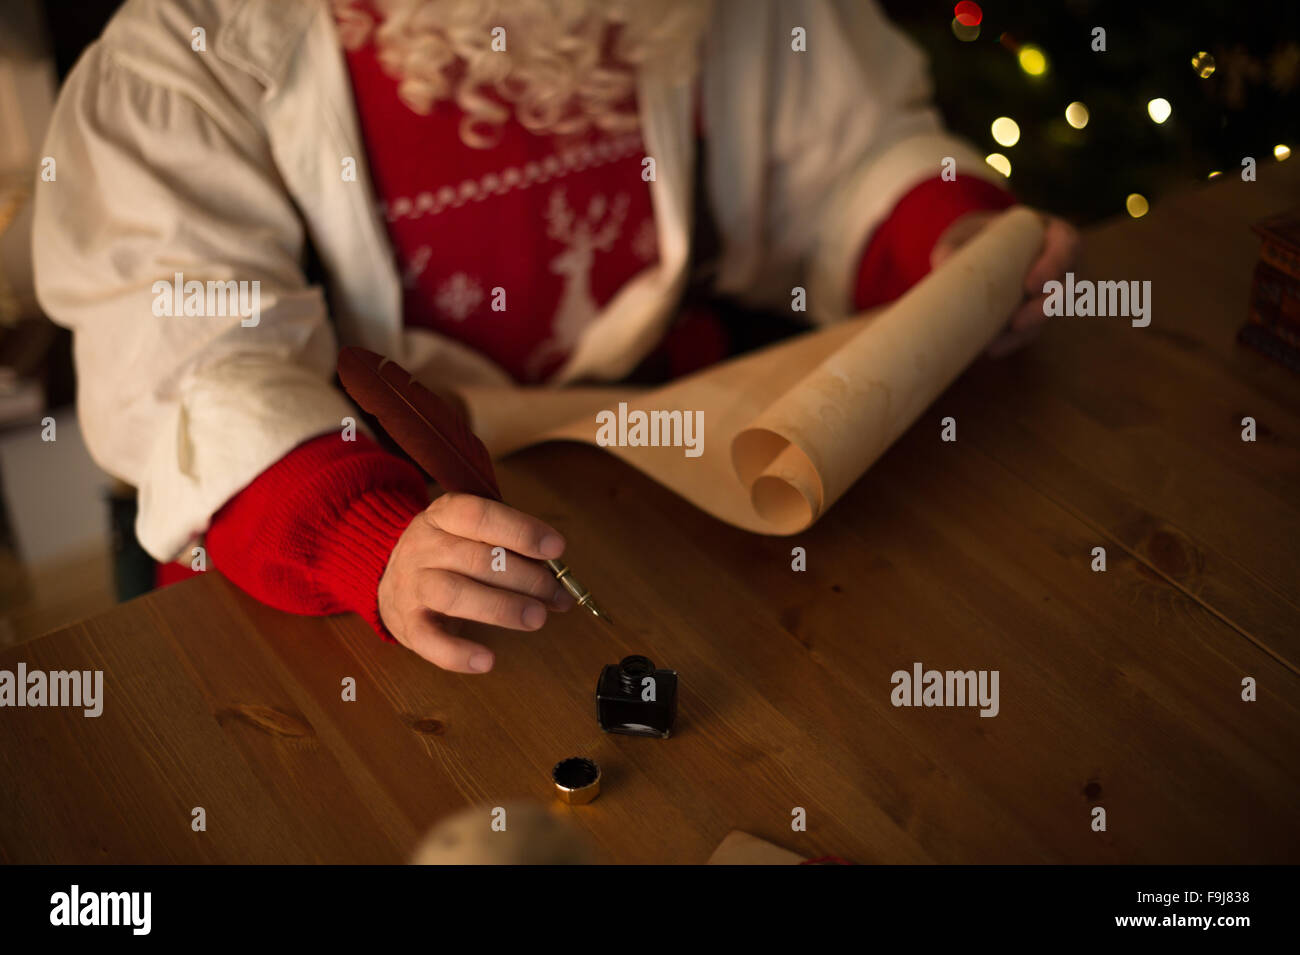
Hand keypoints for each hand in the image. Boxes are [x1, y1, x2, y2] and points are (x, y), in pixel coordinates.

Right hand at [378, 492, 575, 672]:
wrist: (390, 578)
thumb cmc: (448, 555)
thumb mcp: (472, 535)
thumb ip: (513, 551)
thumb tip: (559, 583)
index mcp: (443, 515)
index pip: (480, 515)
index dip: (520, 531)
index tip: (556, 548)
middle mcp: (422, 546)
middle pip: (476, 559)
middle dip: (525, 577)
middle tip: (556, 594)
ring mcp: (411, 585)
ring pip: (454, 594)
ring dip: (501, 607)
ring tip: (537, 618)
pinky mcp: (405, 623)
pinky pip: (429, 641)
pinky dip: (458, 654)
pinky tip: (487, 660)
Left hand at [930, 209, 1079, 356]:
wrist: (979, 250)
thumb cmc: (981, 234)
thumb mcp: (967, 232)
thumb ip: (955, 244)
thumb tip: (941, 262)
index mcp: (1052, 233)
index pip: (1067, 246)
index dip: (1054, 267)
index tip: (1029, 286)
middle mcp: (1060, 264)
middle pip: (1066, 289)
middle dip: (1043, 310)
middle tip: (1017, 323)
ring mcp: (1052, 291)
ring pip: (1049, 316)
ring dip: (1025, 333)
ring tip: (994, 345)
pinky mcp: (1036, 313)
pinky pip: (1031, 330)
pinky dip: (1012, 341)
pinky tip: (991, 350)